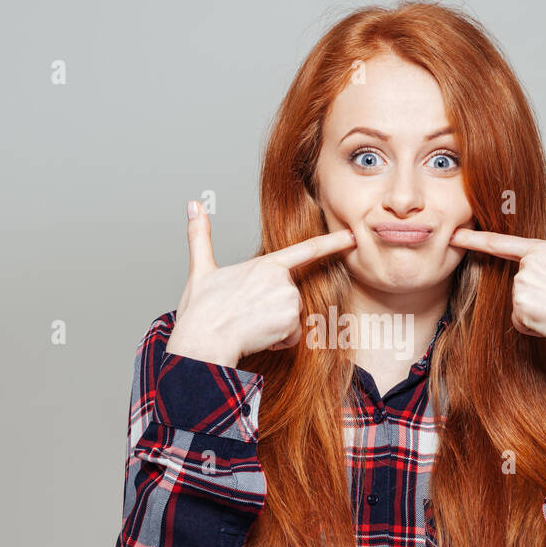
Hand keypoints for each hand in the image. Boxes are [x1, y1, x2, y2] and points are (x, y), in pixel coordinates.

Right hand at [165, 200, 356, 366]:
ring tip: (250, 325)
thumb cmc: (201, 311)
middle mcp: (281, 280)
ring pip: (292, 318)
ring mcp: (287, 301)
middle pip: (291, 298)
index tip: (352, 237)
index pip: (306, 250)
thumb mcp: (200, 269)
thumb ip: (200, 236)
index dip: (332, 242)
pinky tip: (257, 337)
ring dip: (275, 327)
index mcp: (265, 265)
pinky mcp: (290, 322)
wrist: (203, 339)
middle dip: (274, 310)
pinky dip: (278, 341)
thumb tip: (193, 205)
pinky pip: (292, 336)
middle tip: (247, 314)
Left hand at [449, 190, 545, 344]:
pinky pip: (520, 322)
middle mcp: (529, 266)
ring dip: (536, 312)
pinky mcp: (520, 310)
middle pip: (520, 285)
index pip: (502, 243)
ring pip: (519, 305)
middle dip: (537, 296)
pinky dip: (534, 327)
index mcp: (543, 250)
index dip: (473, 239)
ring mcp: (523, 288)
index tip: (453, 234)